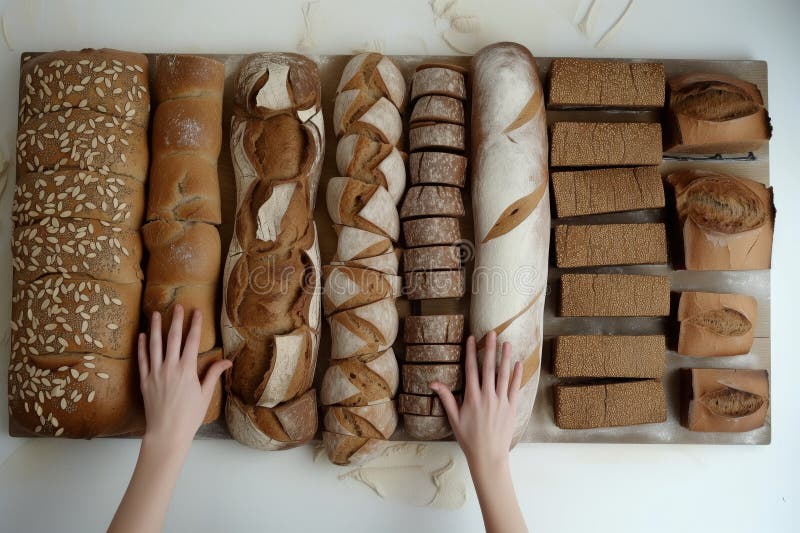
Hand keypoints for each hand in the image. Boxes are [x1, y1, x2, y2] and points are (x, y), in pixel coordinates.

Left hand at [138, 305, 230, 451]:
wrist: (167, 433)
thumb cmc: (189, 416)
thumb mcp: (205, 395)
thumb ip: (213, 374)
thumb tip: (227, 360)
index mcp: (187, 370)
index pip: (192, 342)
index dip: (195, 325)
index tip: (197, 312)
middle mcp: (170, 368)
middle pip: (173, 339)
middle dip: (176, 321)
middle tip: (178, 307)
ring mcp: (155, 373)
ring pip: (154, 345)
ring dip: (155, 328)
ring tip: (155, 314)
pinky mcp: (145, 381)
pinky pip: (142, 360)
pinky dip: (142, 347)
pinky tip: (142, 336)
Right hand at [430, 331, 521, 470]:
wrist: (488, 456)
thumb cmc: (469, 438)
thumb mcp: (454, 418)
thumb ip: (446, 398)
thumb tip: (433, 383)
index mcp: (472, 397)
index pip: (471, 369)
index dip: (471, 352)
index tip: (472, 338)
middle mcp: (487, 396)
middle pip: (488, 367)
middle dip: (489, 348)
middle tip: (492, 332)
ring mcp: (501, 401)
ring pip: (503, 375)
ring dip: (505, 357)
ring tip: (506, 343)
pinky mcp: (511, 408)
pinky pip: (514, 388)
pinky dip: (516, 375)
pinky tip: (517, 363)